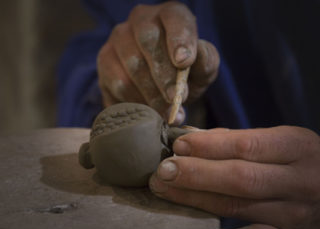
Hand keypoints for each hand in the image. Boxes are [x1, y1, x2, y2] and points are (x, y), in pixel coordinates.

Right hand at [97, 2, 219, 124]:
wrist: (162, 87)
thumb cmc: (185, 73)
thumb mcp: (203, 68)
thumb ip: (205, 61)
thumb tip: (194, 58)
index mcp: (170, 15)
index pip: (174, 17)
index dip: (179, 39)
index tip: (184, 63)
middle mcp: (141, 20)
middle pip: (147, 40)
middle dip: (164, 74)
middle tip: (175, 98)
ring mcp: (119, 39)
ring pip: (130, 66)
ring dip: (151, 94)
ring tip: (167, 113)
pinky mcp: (105, 61)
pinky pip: (116, 83)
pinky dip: (135, 101)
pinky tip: (148, 112)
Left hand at [149, 126, 319, 228]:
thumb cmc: (300, 158)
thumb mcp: (281, 138)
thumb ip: (239, 139)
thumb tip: (193, 139)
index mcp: (297, 147)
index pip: (247, 145)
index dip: (210, 146)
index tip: (180, 145)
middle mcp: (298, 181)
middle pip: (239, 178)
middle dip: (196, 173)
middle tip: (164, 169)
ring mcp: (292, 213)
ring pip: (237, 206)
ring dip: (196, 198)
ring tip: (164, 189)